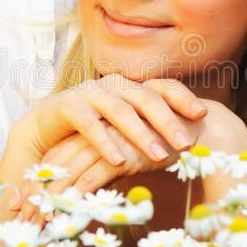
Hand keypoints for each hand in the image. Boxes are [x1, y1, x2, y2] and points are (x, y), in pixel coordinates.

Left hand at [12, 118, 180, 221]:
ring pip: (66, 174)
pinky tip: (66, 217)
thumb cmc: (160, 146)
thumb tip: (82, 196)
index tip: (20, 209)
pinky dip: (76, 199)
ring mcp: (104, 142)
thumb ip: (102, 169)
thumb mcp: (124, 158)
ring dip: (51, 203)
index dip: (36, 184)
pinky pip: (90, 178)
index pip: (53, 159)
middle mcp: (92, 134)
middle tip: (20, 225)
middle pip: (53, 167)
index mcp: (89, 132)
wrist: (193, 132)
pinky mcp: (118, 152)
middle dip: (35, 198)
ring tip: (38, 227)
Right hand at [15, 75, 208, 167]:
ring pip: (120, 110)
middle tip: (186, 143)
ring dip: (141, 134)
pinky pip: (89, 124)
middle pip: (147, 98)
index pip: (163, 87)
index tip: (203, 114)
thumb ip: (148, 131)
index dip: (183, 98)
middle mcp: (114, 85)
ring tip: (159, 157)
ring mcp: (90, 93)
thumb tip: (189, 143)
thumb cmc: (92, 132)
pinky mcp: (67, 105)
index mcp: (132, 88)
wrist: (44, 130)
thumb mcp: (123, 130)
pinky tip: (119, 160)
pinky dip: (105, 142)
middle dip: (168, 121)